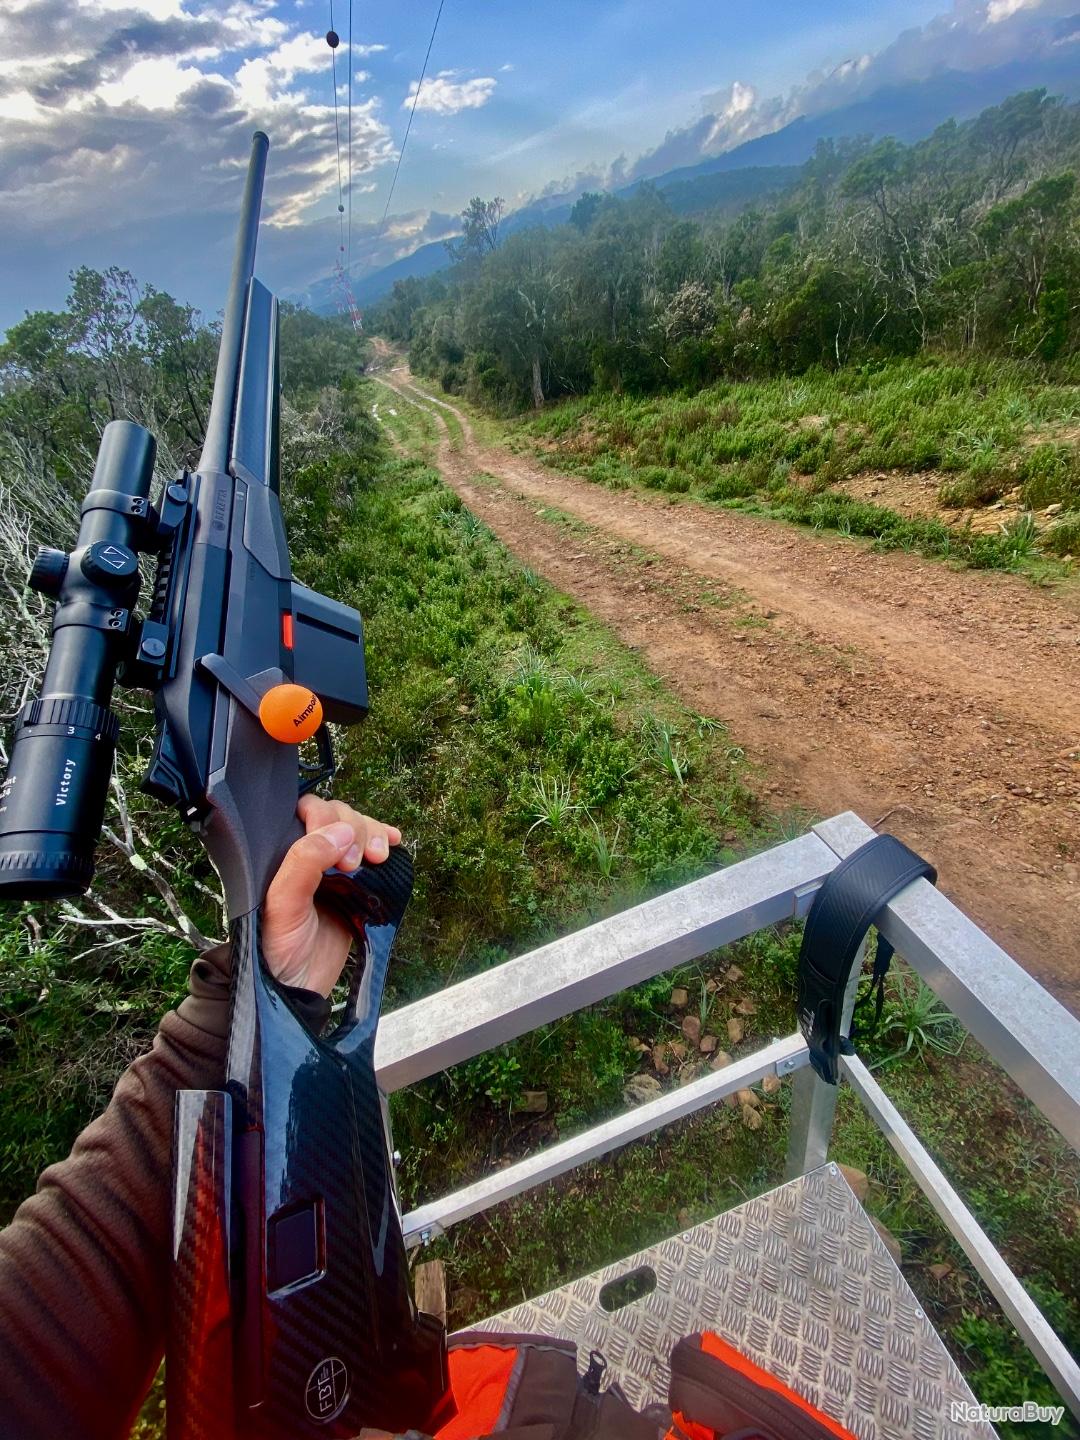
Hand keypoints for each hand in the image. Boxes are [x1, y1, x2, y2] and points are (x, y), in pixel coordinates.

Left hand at [261, 793, 401, 997]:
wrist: (298, 989)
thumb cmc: (278, 948)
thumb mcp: (283, 904)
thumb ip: (304, 862)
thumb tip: (341, 832)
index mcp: (283, 852)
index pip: (308, 811)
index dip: (328, 821)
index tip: (339, 853)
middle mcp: (308, 855)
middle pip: (339, 816)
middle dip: (356, 830)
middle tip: (357, 864)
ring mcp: (333, 869)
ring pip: (358, 830)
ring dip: (373, 834)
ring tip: (378, 857)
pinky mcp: (355, 886)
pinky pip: (372, 852)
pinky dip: (385, 841)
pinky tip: (394, 843)